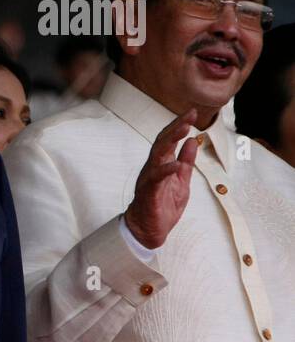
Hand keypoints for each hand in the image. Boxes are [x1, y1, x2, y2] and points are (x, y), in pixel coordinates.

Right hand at [124, 108, 198, 249]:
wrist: (149, 229)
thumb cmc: (162, 206)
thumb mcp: (182, 181)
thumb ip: (186, 162)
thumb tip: (193, 141)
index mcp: (163, 164)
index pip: (170, 140)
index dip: (180, 125)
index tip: (192, 112)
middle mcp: (154, 168)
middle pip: (163, 142)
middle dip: (175, 127)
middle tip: (189, 115)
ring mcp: (150, 178)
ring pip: (157, 155)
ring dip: (170, 141)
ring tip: (183, 130)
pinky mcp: (148, 192)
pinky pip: (156, 178)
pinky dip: (165, 170)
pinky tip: (175, 164)